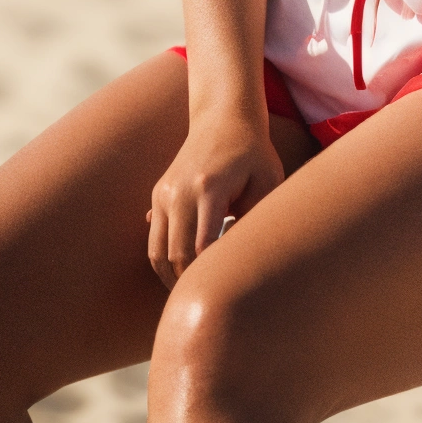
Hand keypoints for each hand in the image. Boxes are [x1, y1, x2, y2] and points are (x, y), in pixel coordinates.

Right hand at [145, 115, 284, 288]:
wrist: (223, 117)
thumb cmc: (254, 153)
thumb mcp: (267, 182)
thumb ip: (255, 219)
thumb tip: (239, 259)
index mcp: (209, 187)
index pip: (202, 246)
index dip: (211, 274)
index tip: (227, 292)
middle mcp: (179, 191)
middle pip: (176, 254)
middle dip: (190, 283)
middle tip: (209, 305)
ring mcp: (164, 192)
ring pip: (157, 252)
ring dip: (171, 277)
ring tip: (191, 295)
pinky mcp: (158, 194)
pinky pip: (154, 238)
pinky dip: (164, 260)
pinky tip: (182, 274)